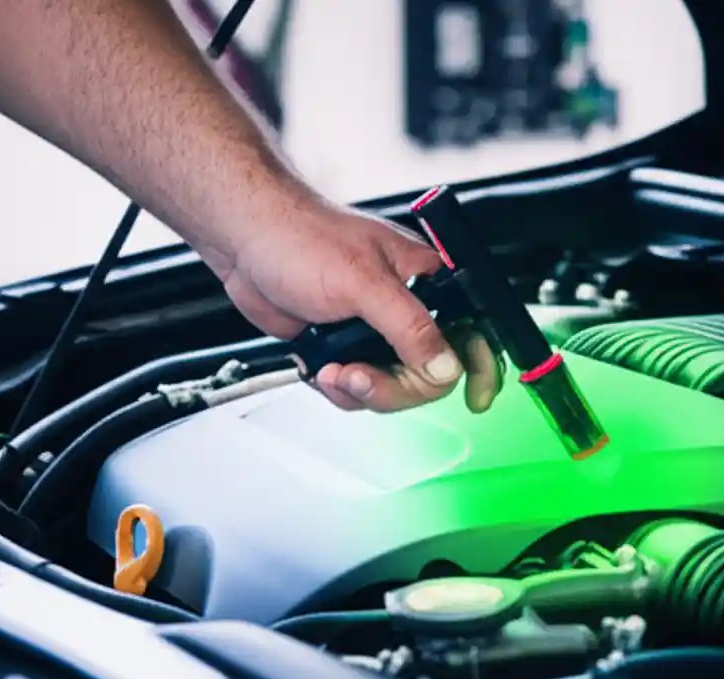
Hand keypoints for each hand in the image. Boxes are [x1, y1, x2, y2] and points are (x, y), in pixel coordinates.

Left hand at [201, 202, 500, 412]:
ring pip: (391, 385)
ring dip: (360, 388)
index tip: (476, 398)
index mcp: (425, 280)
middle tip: (358, 376)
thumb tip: (446, 367)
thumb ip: (410, 327)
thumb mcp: (364, 283)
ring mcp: (373, 328)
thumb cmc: (301, 235)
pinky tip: (319, 367)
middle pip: (428, 373)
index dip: (478, 367)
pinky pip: (357, 385)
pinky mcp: (343, 343)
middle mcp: (404, 306)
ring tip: (332, 369)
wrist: (246, 239)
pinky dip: (339, 386)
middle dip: (393, 386)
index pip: (471, 331)